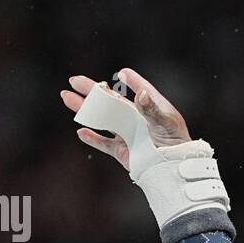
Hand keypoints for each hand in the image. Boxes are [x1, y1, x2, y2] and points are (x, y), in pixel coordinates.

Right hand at [59, 67, 191, 170]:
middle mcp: (136, 118)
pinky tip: (81, 131)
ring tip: (67, 97)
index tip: (122, 72)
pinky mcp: (121, 150)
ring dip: (85, 109)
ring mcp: (127, 133)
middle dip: (92, 90)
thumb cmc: (176, 144)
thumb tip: (140, 93)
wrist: (173, 169)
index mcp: (150, 107)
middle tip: (73, 80)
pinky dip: (93, 138)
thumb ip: (151, 109)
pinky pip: (104, 143)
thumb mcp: (166, 123)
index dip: (131, 80)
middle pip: (111, 101)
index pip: (139, 89)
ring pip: (102, 119)